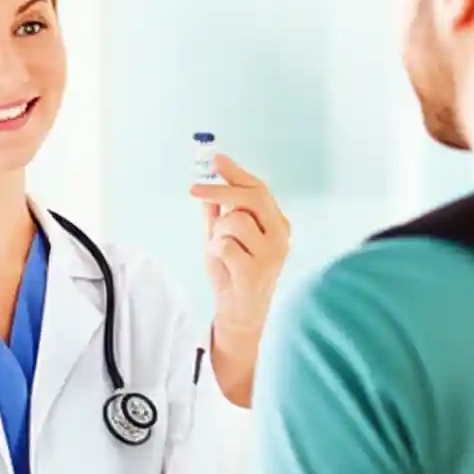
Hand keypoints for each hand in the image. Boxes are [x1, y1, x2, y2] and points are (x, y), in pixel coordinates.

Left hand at [189, 154, 290, 404]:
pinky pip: (224, 244)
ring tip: (221, 253)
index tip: (216, 159)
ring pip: (234, 220)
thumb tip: (209, 185)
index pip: (259, 189)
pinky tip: (225, 268)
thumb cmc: (233, 275)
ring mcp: (272, 253)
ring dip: (217, 235)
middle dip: (220, 190)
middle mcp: (281, 236)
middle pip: (252, 197)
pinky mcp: (257, 270)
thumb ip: (219, 213)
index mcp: (277, 224)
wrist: (239, 315)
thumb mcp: (223, 238)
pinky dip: (216, 253)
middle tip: (193, 190)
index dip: (237, 173)